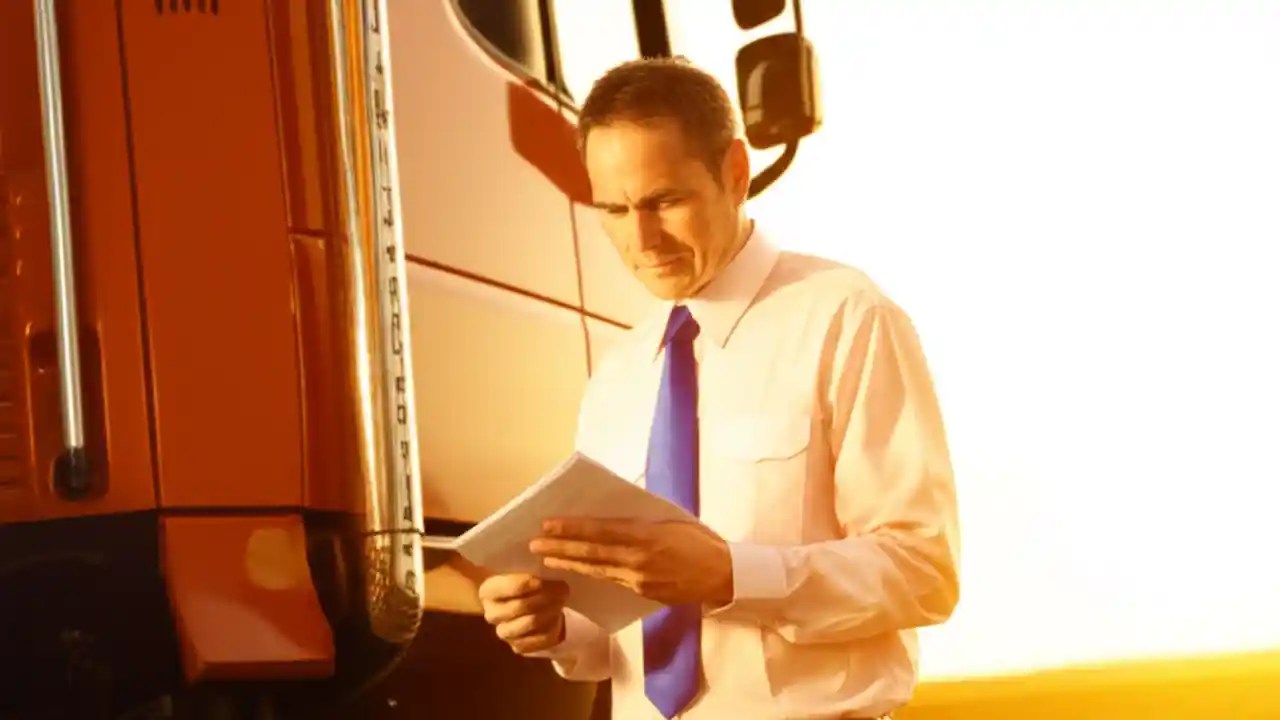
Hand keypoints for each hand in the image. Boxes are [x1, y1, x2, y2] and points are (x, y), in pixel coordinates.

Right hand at [478, 573, 568, 654]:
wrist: (526, 608)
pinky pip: (540, 638)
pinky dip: (553, 626)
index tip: (551, 578)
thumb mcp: (521, 570)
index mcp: (488, 591)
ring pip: (532, 622)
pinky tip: (558, 616)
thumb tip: (545, 557)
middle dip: (547, 596)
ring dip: (551, 610)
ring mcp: (503, 632)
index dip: (534, 582)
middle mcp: (491, 614)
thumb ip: (527, 565)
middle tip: (563, 588)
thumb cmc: (525, 584)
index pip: (513, 586)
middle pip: (523, 605)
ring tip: (562, 600)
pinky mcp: (518, 646)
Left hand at [529, 518, 733, 606]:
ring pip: (597, 571)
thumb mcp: (671, 519)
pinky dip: (590, 575)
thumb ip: (641, 518)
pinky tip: (575, 571)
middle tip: (533, 544)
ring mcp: (639, 581)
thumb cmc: (699, 539)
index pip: (600, 532)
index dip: (572, 528)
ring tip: (545, 559)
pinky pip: (611, 582)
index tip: (547, 524)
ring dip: (569, 563)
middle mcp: (639, 560)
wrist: (723, 574)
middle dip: (560, 548)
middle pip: (592, 553)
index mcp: (646, 536)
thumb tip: (610, 511)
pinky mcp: (642, 594)